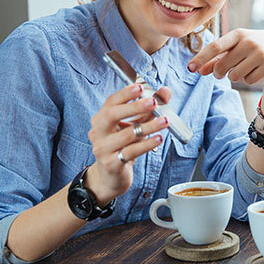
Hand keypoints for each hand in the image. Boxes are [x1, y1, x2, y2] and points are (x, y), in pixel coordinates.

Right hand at [85, 84, 170, 202]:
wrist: (110, 177)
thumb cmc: (122, 147)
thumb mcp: (135, 125)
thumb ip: (149, 109)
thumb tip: (165, 92)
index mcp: (101, 119)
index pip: (111, 102)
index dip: (125, 93)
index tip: (140, 86)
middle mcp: (98, 132)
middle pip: (112, 115)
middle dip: (134, 107)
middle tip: (153, 102)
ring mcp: (103, 148)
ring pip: (126, 134)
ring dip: (148, 126)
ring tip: (165, 121)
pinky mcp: (111, 163)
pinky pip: (131, 151)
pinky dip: (147, 144)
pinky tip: (158, 138)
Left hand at [187, 29, 263, 84]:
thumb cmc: (251, 47)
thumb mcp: (235, 48)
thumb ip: (216, 58)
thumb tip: (197, 71)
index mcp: (238, 34)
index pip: (215, 46)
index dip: (201, 58)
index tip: (190, 68)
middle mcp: (249, 42)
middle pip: (223, 66)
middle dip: (219, 73)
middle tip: (222, 73)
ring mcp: (260, 54)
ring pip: (235, 76)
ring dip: (235, 77)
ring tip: (244, 69)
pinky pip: (248, 81)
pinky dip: (248, 80)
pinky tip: (256, 71)